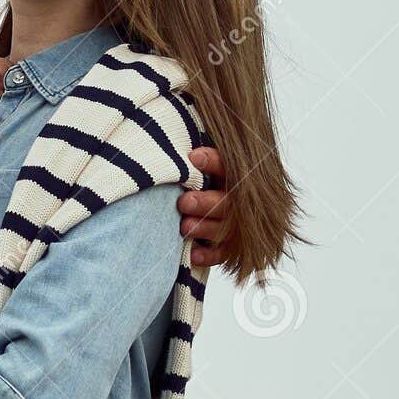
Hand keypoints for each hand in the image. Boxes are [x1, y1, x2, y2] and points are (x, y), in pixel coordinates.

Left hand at [178, 145, 229, 267]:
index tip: (193, 157)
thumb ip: (187, 158)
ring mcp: (236, 225)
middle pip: (228, 201)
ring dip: (205, 228)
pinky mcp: (231, 247)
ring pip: (226, 228)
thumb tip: (162, 142)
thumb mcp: (192, 165)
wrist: (209, 211)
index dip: (213, 161)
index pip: (227, 165)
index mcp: (230, 174)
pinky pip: (223, 254)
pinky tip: (193, 255)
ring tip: (184, 226)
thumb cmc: (191, 181)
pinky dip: (209, 255)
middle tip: (184, 202)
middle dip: (206, 202)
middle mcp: (236, 199)